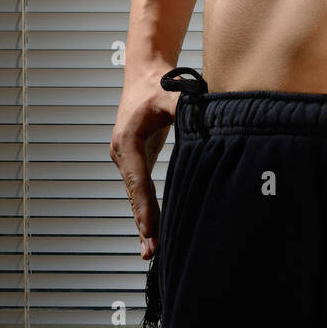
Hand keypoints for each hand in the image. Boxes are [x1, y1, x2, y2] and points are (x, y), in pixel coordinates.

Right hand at [109, 70, 178, 260]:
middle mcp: (122, 152)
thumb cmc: (158, 84)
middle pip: (133, 194)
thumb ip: (183, 107)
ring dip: (143, 222)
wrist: (145, 74)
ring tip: (151, 253)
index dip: (144, 207)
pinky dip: (146, 210)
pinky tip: (153, 231)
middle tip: (151, 253)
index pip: (137, 180)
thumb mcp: (170, 94)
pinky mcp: (135, 159)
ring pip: (134, 196)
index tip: (150, 231)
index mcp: (127, 140)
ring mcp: (126, 158)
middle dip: (142, 223)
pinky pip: (140, 190)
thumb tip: (204, 117)